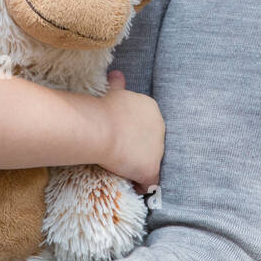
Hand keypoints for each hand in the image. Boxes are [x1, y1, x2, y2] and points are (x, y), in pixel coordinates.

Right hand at [96, 70, 163, 190]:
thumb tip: (117, 74)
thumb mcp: (113, 92)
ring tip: (125, 171)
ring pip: (151, 162)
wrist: (100, 128)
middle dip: (140, 150)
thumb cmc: (102, 110)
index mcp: (151, 108)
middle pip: (152, 143)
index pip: (147, 124)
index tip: (122, 138)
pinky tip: (132, 186)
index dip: (134, 133)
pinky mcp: (151, 169)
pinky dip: (141, 186)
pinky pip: (149, 183)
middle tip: (121, 155)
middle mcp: (160, 127)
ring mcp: (158, 150)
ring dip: (140, 168)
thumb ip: (118, 85)